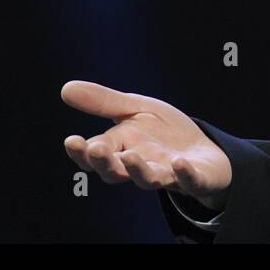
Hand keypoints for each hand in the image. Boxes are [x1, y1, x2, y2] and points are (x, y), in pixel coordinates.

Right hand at [61, 80, 232, 211]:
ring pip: (149, 179)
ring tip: (130, 156)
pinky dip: (184, 173)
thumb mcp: (137, 110)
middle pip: (116, 171)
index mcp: (122, 149)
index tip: (71, 141)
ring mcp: (168, 175)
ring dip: (138, 170)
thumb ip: (104, 103)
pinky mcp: (195, 178)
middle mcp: (140, 167)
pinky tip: (180, 163)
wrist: (204, 150)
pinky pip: (190, 180)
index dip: (82, 151)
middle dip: (105, 162)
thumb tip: (65, 89)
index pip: (95, 154)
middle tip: (96, 149)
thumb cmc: (164, 132)